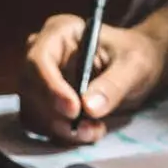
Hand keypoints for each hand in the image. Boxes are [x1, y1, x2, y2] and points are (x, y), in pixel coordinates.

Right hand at [19, 15, 167, 144]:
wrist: (137, 70)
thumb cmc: (136, 56)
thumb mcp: (134, 66)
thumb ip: (114, 83)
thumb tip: (89, 107)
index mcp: (60, 32)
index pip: (39, 60)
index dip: (51, 87)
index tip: (74, 110)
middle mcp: (42, 54)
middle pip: (30, 89)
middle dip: (56, 115)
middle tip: (89, 128)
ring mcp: (39, 79)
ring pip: (32, 111)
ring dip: (60, 129)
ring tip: (94, 131)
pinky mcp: (42, 102)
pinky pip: (41, 125)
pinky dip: (62, 135)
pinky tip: (88, 132)